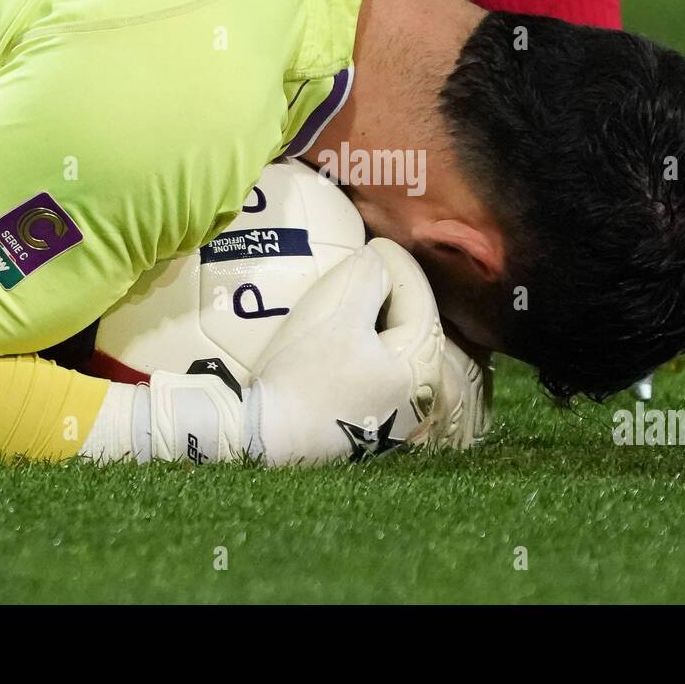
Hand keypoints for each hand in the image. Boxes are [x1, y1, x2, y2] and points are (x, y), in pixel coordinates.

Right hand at [244, 238, 445, 463]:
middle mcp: (418, 395)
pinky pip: (383, 372)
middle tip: (374, 265)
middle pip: (414, 327)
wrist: (265, 440)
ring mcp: (397, 416)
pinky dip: (373, 346)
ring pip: (399, 351)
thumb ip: (367, 279)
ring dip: (385, 321)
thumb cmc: (304, 375)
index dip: (399, 265)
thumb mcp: (337, 315)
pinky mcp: (371, 428)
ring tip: (364, 296)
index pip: (418, 300)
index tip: (377, 242)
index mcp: (419, 366)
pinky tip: (354, 338)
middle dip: (398, 292)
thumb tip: (379, 262)